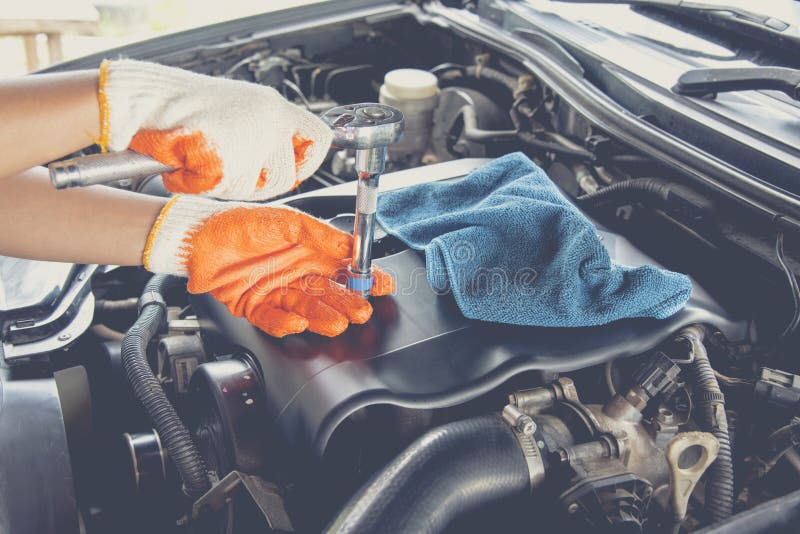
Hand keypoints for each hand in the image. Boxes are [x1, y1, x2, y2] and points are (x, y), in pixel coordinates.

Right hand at [99, 59, 331, 199]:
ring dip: (224, 185)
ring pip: (251, 189)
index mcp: (274, 106)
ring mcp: (250, 138)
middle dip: (258, 186)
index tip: (291, 169)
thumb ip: (266, 132)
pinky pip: (220, 189)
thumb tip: (287, 162)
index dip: (307, 162)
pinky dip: (196, 184)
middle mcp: (269, 119)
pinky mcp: (227, 156)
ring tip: (199, 160)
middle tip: (229, 173)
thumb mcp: (239, 111)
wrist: (142, 98)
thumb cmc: (183, 108)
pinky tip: (184, 164)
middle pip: (285, 178)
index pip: (319, 140)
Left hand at [144, 196, 393, 336]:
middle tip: (360, 310)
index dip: (364, 277)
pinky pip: (274, 320)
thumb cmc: (240, 222)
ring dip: (322, 317)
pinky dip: (285, 323)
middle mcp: (296, 272)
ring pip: (306, 309)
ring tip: (336, 322)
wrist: (197, 237)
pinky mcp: (256, 307)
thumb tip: (352, 246)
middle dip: (347, 303)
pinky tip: (295, 322)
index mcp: (309, 251)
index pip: (344, 267)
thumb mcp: (287, 222)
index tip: (382, 284)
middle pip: (329, 293)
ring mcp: (277, 291)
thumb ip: (321, 235)